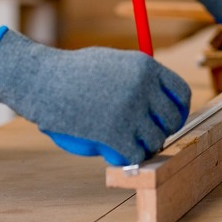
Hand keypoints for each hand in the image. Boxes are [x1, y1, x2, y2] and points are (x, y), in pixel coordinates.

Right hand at [0, 28, 190, 165]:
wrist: (41, 81)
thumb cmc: (70, 71)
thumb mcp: (111, 62)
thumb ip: (136, 77)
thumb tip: (158, 95)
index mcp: (145, 66)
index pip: (180, 93)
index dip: (180, 110)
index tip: (169, 120)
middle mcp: (143, 87)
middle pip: (171, 120)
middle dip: (164, 133)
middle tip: (149, 137)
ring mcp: (129, 111)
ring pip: (154, 141)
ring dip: (145, 149)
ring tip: (132, 148)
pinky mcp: (114, 134)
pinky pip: (132, 155)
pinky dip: (126, 159)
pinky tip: (117, 157)